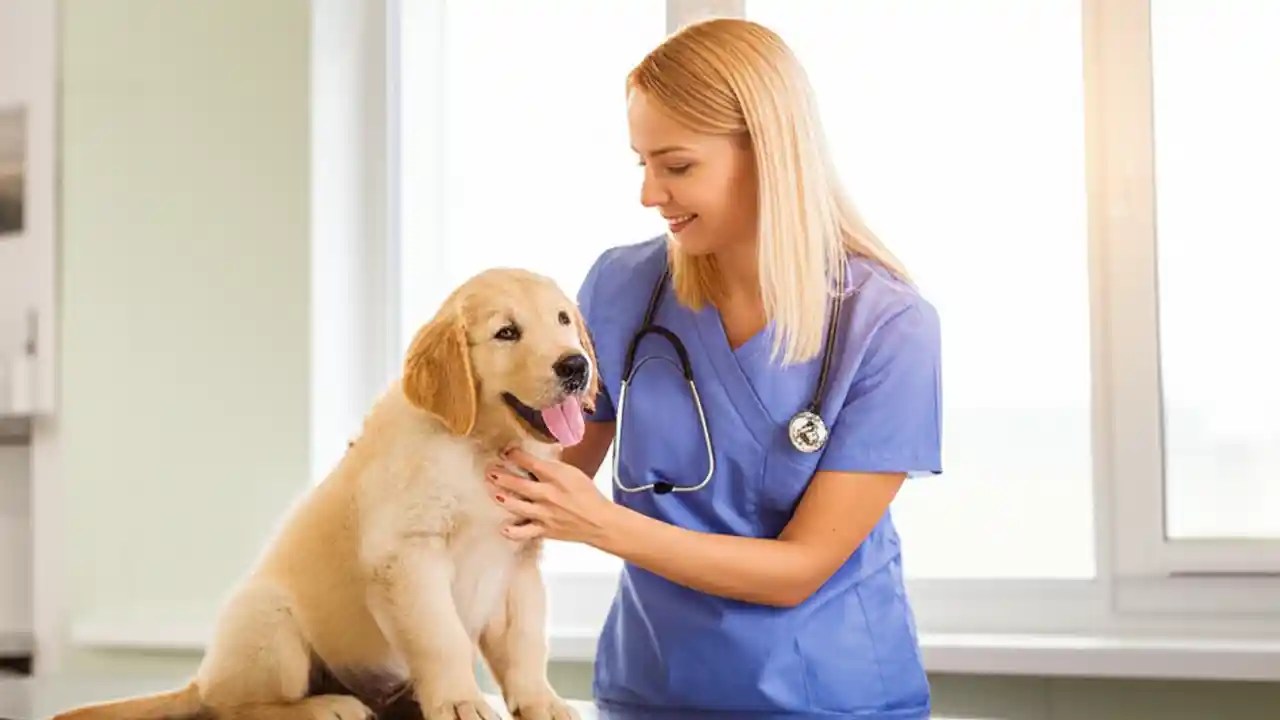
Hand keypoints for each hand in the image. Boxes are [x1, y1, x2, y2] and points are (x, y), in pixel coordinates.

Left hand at [485, 447, 615, 543]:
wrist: (599, 521)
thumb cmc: (587, 495)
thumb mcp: (573, 473)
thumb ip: (553, 467)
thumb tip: (537, 457)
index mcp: (557, 477)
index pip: (530, 463)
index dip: (515, 455)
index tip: (506, 452)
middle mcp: (548, 494)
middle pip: (519, 484)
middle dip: (501, 477)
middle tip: (489, 471)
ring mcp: (545, 514)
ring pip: (517, 506)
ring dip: (502, 498)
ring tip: (492, 491)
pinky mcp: (544, 530)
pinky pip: (524, 532)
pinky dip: (512, 531)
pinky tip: (503, 527)